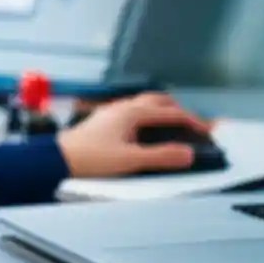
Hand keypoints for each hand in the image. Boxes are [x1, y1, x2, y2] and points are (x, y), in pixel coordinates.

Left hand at [56, 93, 212, 177]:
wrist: (56, 160)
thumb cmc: (90, 159)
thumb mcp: (130, 161)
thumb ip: (161, 157)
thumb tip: (189, 154)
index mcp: (133, 113)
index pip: (171, 113)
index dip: (193, 121)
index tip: (208, 131)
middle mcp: (124, 107)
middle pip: (159, 101)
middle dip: (179, 110)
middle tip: (193, 124)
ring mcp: (112, 112)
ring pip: (144, 104)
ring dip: (162, 111)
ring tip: (173, 124)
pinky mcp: (103, 121)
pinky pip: (133, 111)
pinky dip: (148, 116)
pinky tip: (144, 131)